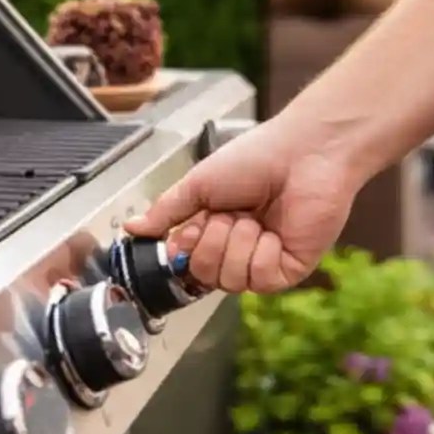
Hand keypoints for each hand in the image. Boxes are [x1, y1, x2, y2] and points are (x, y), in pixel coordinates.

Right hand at [123, 115, 362, 293]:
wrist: (302, 153)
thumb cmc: (255, 159)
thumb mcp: (198, 184)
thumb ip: (166, 211)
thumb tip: (131, 228)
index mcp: (213, 229)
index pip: (185, 261)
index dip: (186, 246)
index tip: (195, 224)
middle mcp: (236, 249)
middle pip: (204, 275)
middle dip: (212, 242)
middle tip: (229, 215)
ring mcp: (262, 261)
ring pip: (231, 281)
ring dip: (237, 244)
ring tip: (253, 219)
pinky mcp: (289, 269)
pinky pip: (260, 280)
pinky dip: (261, 252)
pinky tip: (272, 231)